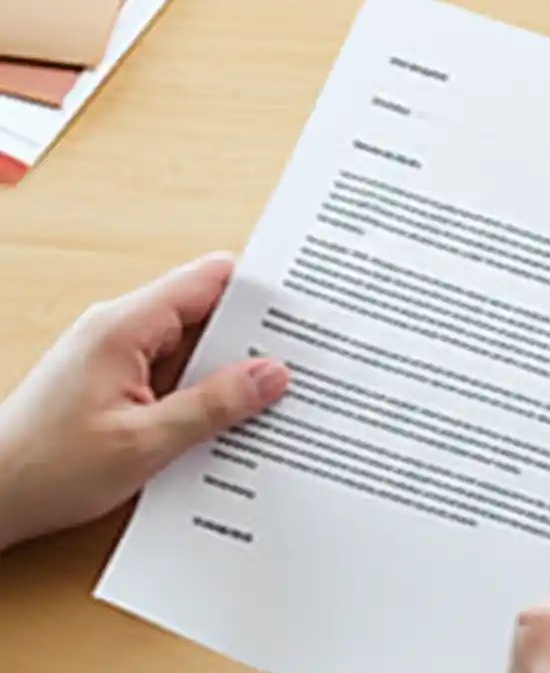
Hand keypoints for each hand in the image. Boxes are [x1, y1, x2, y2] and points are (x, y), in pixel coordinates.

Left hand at [0, 253, 289, 549]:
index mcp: (124, 326)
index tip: (302, 309)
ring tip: (273, 397)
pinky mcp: (115, 381)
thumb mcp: (145, 442)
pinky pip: (174, 372)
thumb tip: (272, 373)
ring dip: (228, 370)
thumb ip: (214, 404)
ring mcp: (116, 354)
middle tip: (302, 363)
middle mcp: (120, 329)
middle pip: (205, 310)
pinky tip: (229, 421)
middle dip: (253, 336)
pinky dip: (203, 391)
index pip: (208, 279)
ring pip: (192, 345)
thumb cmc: (46, 469)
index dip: (258, 290)